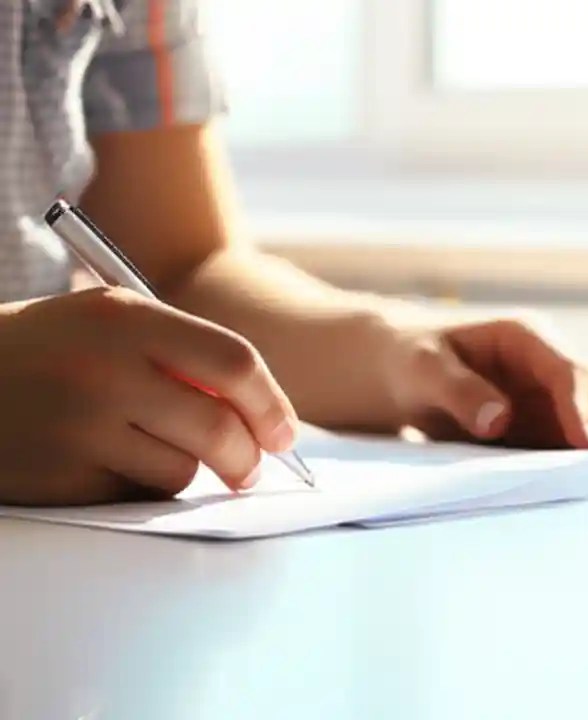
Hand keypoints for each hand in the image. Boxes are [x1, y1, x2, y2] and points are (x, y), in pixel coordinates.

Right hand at [0, 288, 299, 505]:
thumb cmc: (44, 354)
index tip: (284, 432)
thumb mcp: (106, 325)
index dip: (271, 404)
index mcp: (125, 317)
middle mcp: (105, 368)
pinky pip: (137, 497)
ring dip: (188, 473)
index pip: (234, 362)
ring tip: (155, 454)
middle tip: (250, 469)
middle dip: (248, 457)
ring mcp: (79, 426)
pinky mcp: (60, 478)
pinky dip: (142, 490)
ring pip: (183, 470)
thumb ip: (182, 356)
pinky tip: (109, 467)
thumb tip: (262, 416)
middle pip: (219, 427)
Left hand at [383, 316, 587, 457]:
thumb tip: (499, 420)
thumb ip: (458, 392)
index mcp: (526, 339)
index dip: (582, 409)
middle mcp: (554, 362)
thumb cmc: (410, 360)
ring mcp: (560, 394)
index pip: (566, 372)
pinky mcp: (557, 422)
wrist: (402, 368)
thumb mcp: (420, 370)